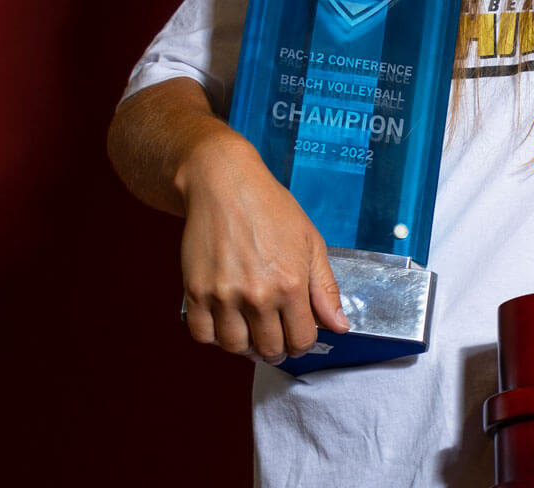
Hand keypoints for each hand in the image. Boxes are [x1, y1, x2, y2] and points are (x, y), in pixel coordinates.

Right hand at [177, 135, 349, 361]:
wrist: (224, 184)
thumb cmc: (271, 208)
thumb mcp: (311, 242)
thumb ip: (325, 288)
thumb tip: (339, 326)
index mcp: (290, 284)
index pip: (301, 340)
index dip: (303, 342)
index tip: (297, 333)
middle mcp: (257, 295)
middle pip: (269, 349)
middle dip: (277, 347)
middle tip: (274, 335)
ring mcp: (223, 295)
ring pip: (235, 348)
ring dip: (246, 346)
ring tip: (251, 330)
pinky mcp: (195, 291)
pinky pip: (202, 334)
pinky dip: (213, 337)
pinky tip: (225, 322)